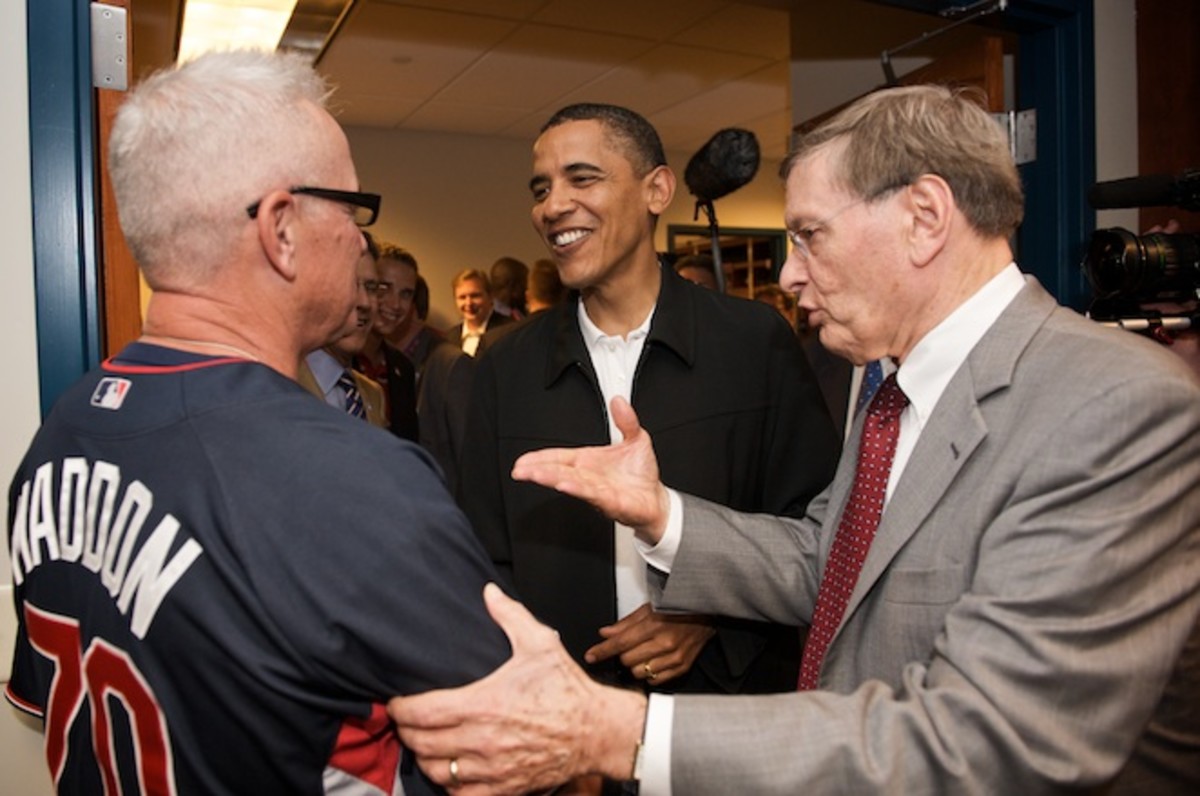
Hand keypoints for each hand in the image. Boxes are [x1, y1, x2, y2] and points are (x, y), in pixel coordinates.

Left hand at [388, 584, 646, 794]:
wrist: (597, 730)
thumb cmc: (568, 690)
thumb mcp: (540, 643)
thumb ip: (509, 615)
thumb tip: (489, 592)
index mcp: (484, 704)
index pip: (422, 712)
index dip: (400, 708)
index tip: (397, 702)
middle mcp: (482, 740)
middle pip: (422, 743)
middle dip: (407, 732)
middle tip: (406, 721)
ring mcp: (492, 768)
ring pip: (437, 772)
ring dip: (425, 758)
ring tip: (424, 744)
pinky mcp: (504, 787)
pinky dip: (450, 786)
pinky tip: (451, 771)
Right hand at [511, 397, 670, 542]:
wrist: (655, 499)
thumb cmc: (641, 474)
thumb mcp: (636, 439)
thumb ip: (626, 420)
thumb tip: (619, 401)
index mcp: (588, 462)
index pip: (558, 458)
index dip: (540, 458)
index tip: (522, 460)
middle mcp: (588, 477)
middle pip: (558, 471)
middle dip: (538, 469)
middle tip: (520, 469)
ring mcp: (597, 490)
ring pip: (571, 483)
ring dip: (552, 479)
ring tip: (535, 475)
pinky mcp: (610, 502)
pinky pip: (592, 494)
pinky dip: (578, 490)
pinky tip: (565, 485)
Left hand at [586, 603, 714, 685]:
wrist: (707, 612)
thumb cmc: (678, 607)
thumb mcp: (650, 608)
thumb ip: (626, 623)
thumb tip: (605, 633)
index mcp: (654, 625)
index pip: (620, 642)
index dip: (602, 651)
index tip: (591, 656)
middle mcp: (664, 643)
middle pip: (627, 660)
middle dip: (623, 654)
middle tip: (630, 645)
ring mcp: (675, 657)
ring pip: (639, 673)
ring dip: (636, 665)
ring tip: (644, 652)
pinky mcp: (683, 666)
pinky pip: (655, 680)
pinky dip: (649, 674)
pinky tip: (653, 661)